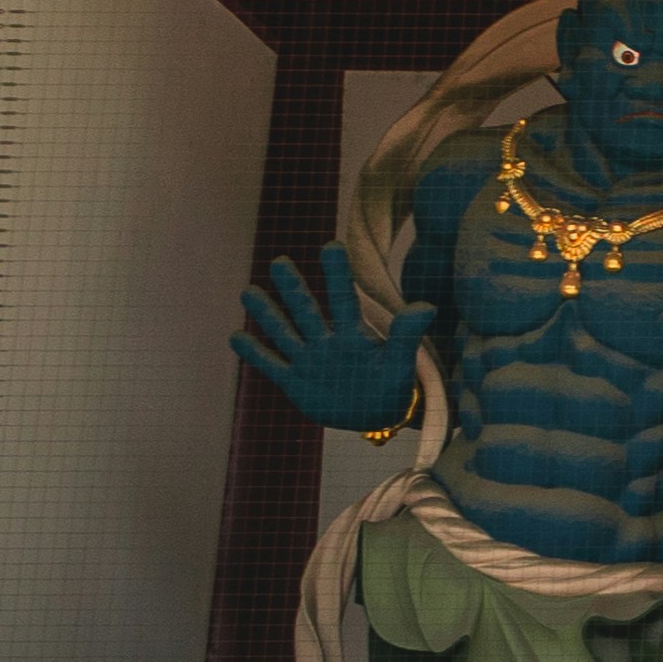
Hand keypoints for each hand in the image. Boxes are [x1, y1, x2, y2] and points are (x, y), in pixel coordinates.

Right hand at [234, 245, 423, 434]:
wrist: (379, 416)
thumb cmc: (393, 387)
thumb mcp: (400, 362)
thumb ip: (406, 334)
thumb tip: (427, 307)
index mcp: (352, 335)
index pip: (343, 298)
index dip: (338, 273)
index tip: (332, 245)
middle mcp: (326, 342)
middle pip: (307, 310)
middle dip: (293, 288)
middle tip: (280, 262)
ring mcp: (308, 361)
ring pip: (284, 332)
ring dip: (267, 314)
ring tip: (248, 290)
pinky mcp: (295, 383)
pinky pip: (271, 365)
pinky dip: (254, 353)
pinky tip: (236, 336)